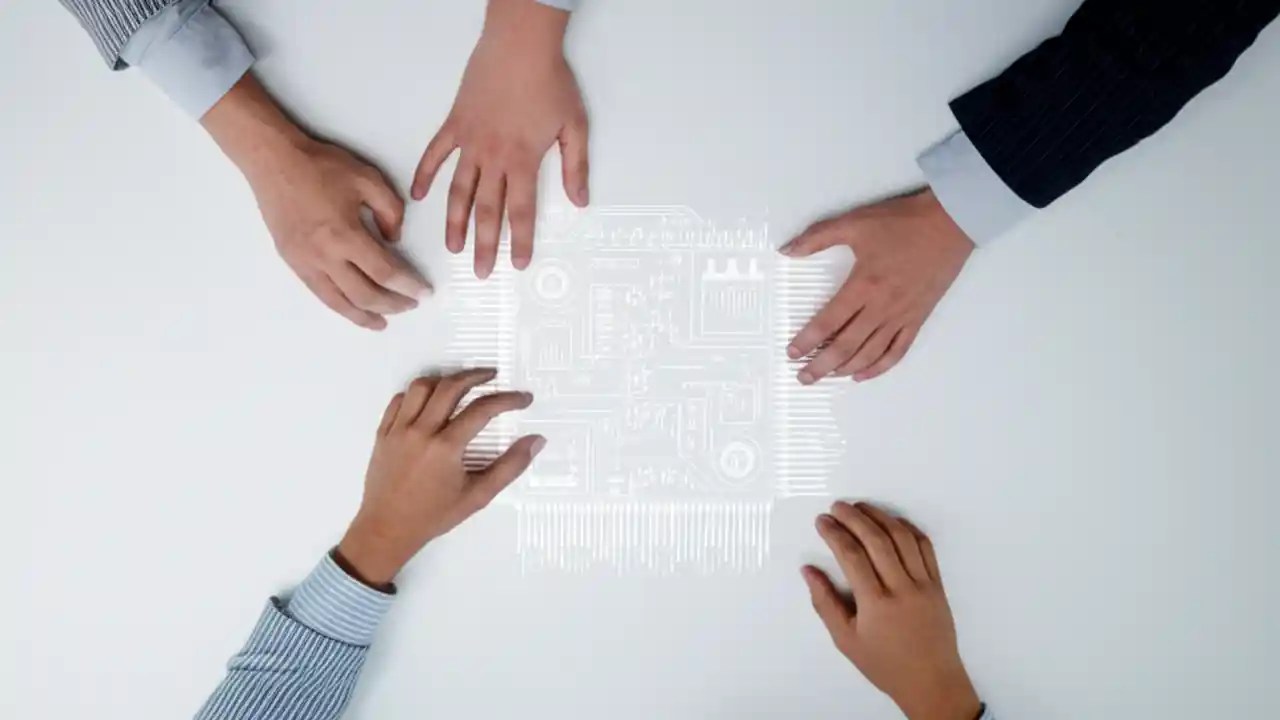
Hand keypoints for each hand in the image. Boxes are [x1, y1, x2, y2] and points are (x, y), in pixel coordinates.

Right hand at [203, 74, 429, 329]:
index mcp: (346, 235)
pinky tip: (352, 309)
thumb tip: (394, 240)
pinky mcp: (293, 262)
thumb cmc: (322, 167)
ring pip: (339, 302)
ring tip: (383, 322)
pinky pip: (320, 294)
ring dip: (364, 316)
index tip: (424, 293)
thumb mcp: (369, 179)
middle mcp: (325, 256)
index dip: (408, 286)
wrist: (274, 162)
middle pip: (365, 295)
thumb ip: (391, 211)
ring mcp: (305, 263)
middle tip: (410, 305)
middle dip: (392, 305)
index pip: (385, 272)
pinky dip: (340, 306)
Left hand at [337, 369, 545, 584]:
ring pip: (421, 386)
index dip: (508, 400)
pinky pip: (398, 400)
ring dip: (444, 379)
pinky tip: (429, 399)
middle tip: (492, 376)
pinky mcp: (383, 433)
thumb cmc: (433, 516)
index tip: (522, 399)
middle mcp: (420, 431)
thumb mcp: (478, 496)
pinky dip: (416, 393)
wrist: (387, 529)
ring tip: (461, 383)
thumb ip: (510, 467)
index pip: (482, 410)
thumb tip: (536, 441)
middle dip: (476, 376)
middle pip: (451, 387)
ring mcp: (398, 430)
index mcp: (446, 447)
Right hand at [411, 0, 588, 278]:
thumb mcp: (574, 126)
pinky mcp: (455, 125)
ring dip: (455, 222)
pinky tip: (418, 196)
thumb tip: (579, 200)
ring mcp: (470, 142)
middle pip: (488, 211)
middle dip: (485, 245)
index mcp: (524, 161)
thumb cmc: (549, 81)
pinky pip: (435, 155)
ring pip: (459, 191)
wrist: (521, 45)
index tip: (518, 264)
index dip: (521, 241)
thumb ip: (575, 167)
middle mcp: (494, 158)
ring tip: (453, 247)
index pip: (522, 211)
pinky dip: (425, 176)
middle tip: (481, 271)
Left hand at [781, 189, 972, 382]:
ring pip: (870, 353)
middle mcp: (881, 307)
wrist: (951, 223)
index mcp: (863, 286)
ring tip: (828, 376)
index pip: (828, 322)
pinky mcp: (918, 318)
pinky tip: (862, 375)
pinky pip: (898, 351)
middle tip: (803, 377)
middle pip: (846, 346)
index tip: (792, 353)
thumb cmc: (903, 222)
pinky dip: (879, 367)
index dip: (808, 340)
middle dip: (821, 365)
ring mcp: (902, 316)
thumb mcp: (855, 223)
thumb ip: (817, 237)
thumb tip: (787, 251)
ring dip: (846, 369)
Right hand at [804, 501, 980, 719]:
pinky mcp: (938, 585)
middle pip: (876, 540)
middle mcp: (901, 589)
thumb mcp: (846, 640)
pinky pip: (925, 548)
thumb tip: (808, 572)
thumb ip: (825, 603)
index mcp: (876, 604)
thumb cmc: (886, 665)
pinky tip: (893, 522)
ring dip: (880, 517)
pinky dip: (908, 529)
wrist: (931, 682)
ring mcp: (923, 585)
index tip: (823, 521)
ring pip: (902, 538)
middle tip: (838, 507)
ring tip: (862, 507)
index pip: (851, 555)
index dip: (834, 533)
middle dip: (854, 517)